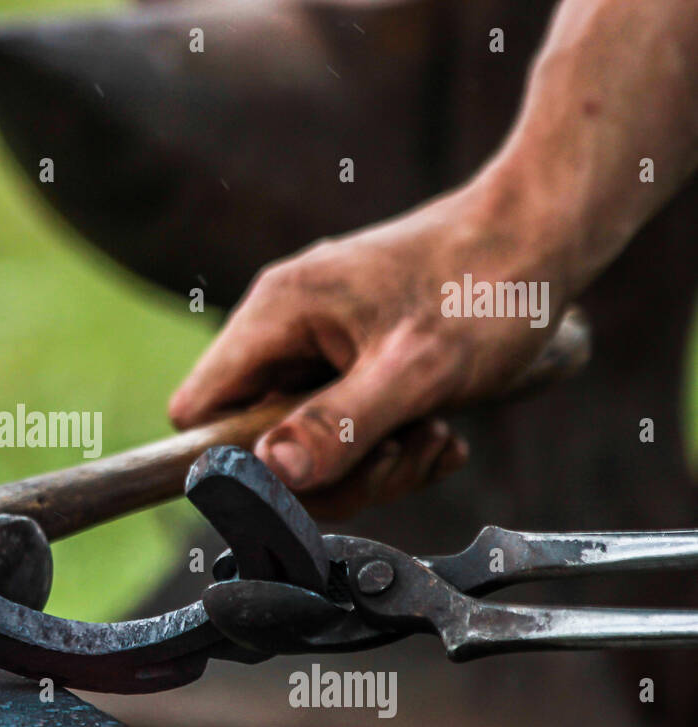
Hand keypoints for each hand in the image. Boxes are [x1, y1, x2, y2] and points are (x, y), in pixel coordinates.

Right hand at [168, 182, 566, 518]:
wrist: (544, 232)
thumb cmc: (486, 286)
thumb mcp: (415, 371)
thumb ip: (338, 424)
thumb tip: (273, 471)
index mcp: (277, 313)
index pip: (198, 409)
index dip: (233, 458)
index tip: (303, 477)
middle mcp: (283, 324)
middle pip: (256, 440)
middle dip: (327, 469)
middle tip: (393, 454)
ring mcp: (316, 341)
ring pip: (305, 441)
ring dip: (368, 461)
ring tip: (429, 434)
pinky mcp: (349, 356)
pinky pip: (341, 426)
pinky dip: (386, 445)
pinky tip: (435, 432)